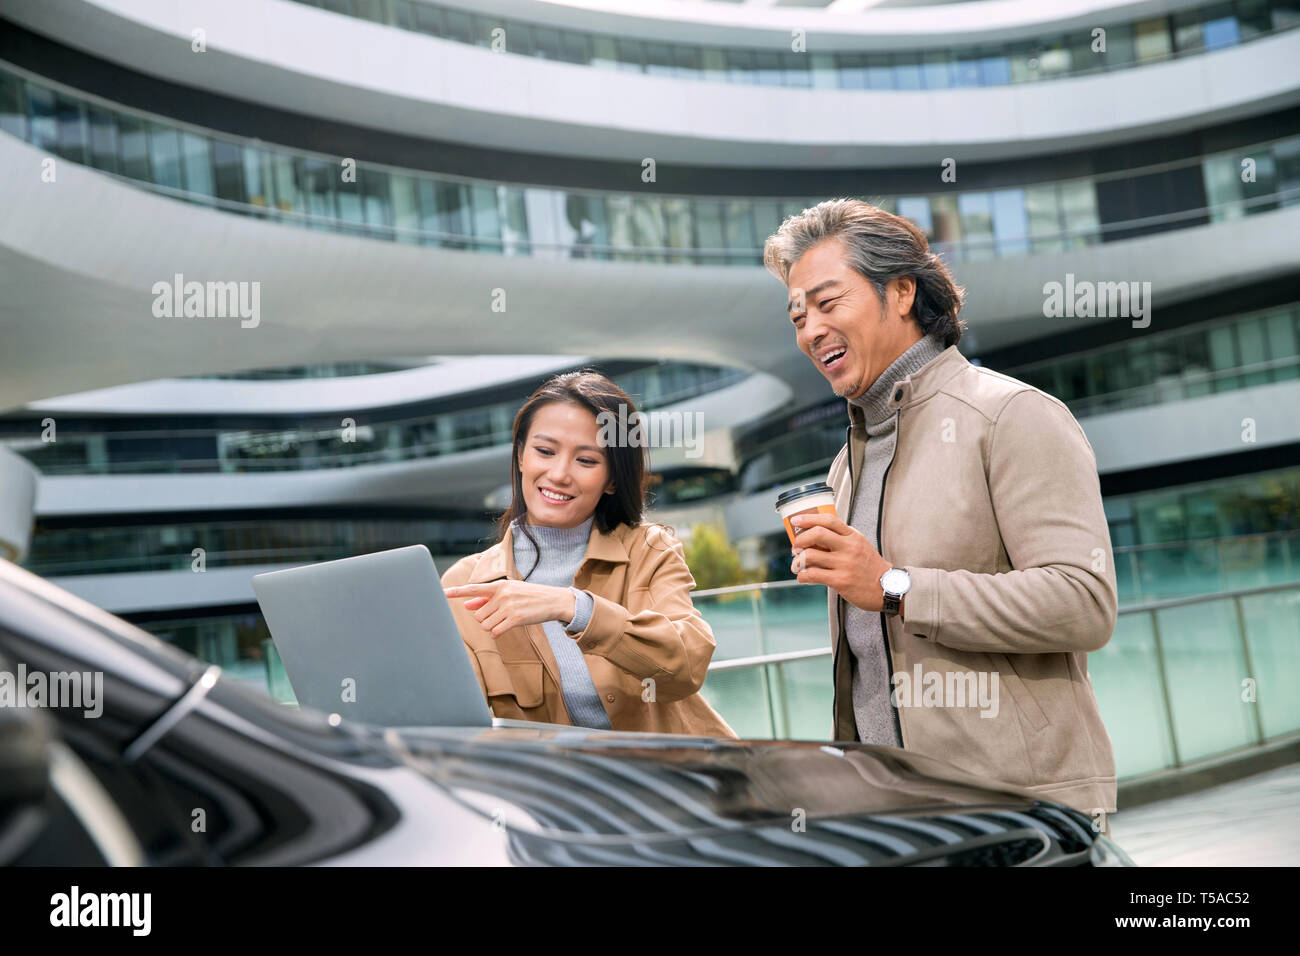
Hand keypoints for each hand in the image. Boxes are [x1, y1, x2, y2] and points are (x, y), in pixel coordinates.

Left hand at [443, 581, 576, 637]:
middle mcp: (502, 594)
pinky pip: (495, 631)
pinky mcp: (515, 618)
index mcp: (499, 586)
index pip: (473, 589)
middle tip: (499, 616)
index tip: (442, 592)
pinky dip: (497, 633)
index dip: (457, 592)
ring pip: (485, 625)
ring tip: (505, 620)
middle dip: (485, 619)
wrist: (553, 600)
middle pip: (478, 615)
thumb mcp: (508, 593)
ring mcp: (509, 606)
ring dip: (492, 627)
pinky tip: (505, 628)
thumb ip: (486, 599)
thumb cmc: (528, 597)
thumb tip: (466, 605)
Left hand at [788, 513, 895, 614]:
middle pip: (817, 534)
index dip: (808, 518)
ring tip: (796, 565)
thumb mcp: (859, 545)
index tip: (795, 521)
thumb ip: (841, 538)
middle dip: (800, 539)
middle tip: (795, 547)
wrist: (887, 588)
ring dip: (797, 560)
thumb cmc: (869, 567)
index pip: (828, 520)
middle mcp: (849, 548)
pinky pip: (813, 575)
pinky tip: (803, 577)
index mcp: (853, 536)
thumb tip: (814, 535)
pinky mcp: (840, 581)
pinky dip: (802, 576)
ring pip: (810, 556)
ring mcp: (844, 564)